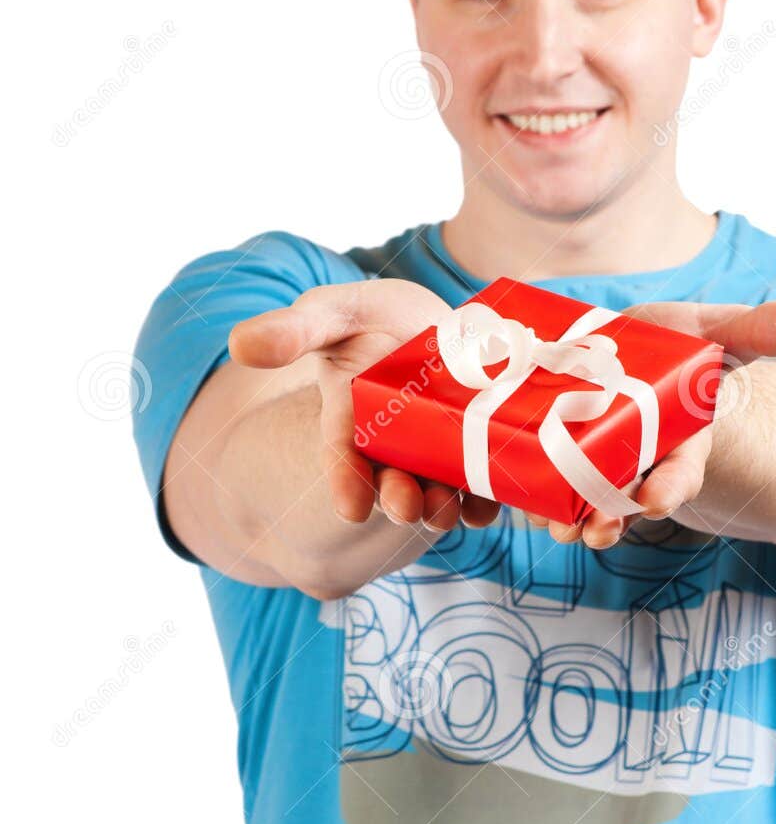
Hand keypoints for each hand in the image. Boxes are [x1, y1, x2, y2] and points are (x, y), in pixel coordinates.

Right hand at [227, 279, 501, 533]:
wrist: (439, 325)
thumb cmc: (375, 320)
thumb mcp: (334, 313)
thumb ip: (293, 330)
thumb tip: (239, 344)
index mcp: (350, 420)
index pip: (342, 456)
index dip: (344, 481)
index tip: (351, 509)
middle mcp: (392, 447)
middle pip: (392, 481)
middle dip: (397, 499)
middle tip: (405, 506)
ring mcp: (435, 454)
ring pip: (436, 490)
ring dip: (441, 506)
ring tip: (445, 510)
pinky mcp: (477, 453)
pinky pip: (483, 484)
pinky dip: (486, 500)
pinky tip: (488, 505)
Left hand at [525, 298, 775, 547]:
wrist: (626, 355)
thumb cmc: (674, 344)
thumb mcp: (714, 328)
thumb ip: (759, 326)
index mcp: (680, 430)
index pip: (681, 464)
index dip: (672, 483)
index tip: (656, 502)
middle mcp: (641, 453)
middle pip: (629, 489)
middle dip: (613, 514)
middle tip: (594, 532)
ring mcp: (599, 460)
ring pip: (586, 495)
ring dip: (571, 515)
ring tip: (559, 529)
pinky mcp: (558, 453)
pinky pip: (544, 478)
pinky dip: (532, 491)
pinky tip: (514, 502)